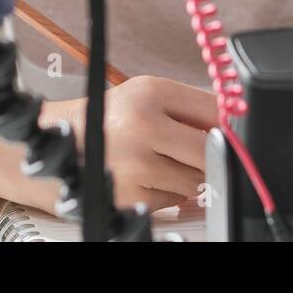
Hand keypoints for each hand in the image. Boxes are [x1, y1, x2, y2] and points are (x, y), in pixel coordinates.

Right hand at [0, 75, 217, 214]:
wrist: (56, 146)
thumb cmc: (104, 120)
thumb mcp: (144, 96)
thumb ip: (189, 108)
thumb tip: (236, 125)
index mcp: (150, 92)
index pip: (217, 110)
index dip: (231, 125)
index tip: (236, 132)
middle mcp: (143, 125)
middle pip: (213, 150)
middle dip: (210, 154)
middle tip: (193, 150)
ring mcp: (137, 164)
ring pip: (196, 179)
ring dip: (186, 176)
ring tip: (157, 160)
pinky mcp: (131, 196)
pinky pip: (174, 200)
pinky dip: (166, 193)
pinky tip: (143, 177)